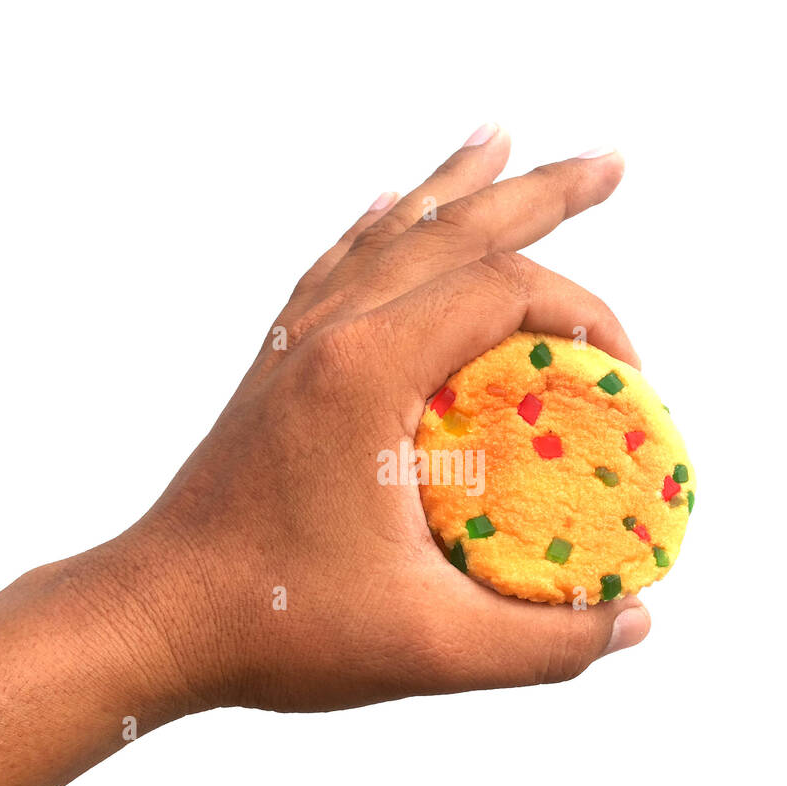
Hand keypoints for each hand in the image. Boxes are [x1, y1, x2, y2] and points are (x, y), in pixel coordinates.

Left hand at [79, 128, 651, 713]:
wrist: (153, 617)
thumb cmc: (276, 626)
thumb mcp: (426, 648)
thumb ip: (540, 644)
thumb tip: (633, 625)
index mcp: (368, 372)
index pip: (503, 292)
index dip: (585, 316)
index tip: (626, 380)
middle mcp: (330, 335)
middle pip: (454, 231)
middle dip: (543, 192)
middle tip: (611, 163)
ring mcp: (297, 343)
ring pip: (392, 234)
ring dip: (460, 188)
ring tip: (501, 138)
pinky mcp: (278, 366)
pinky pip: (338, 265)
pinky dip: (380, 227)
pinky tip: (391, 204)